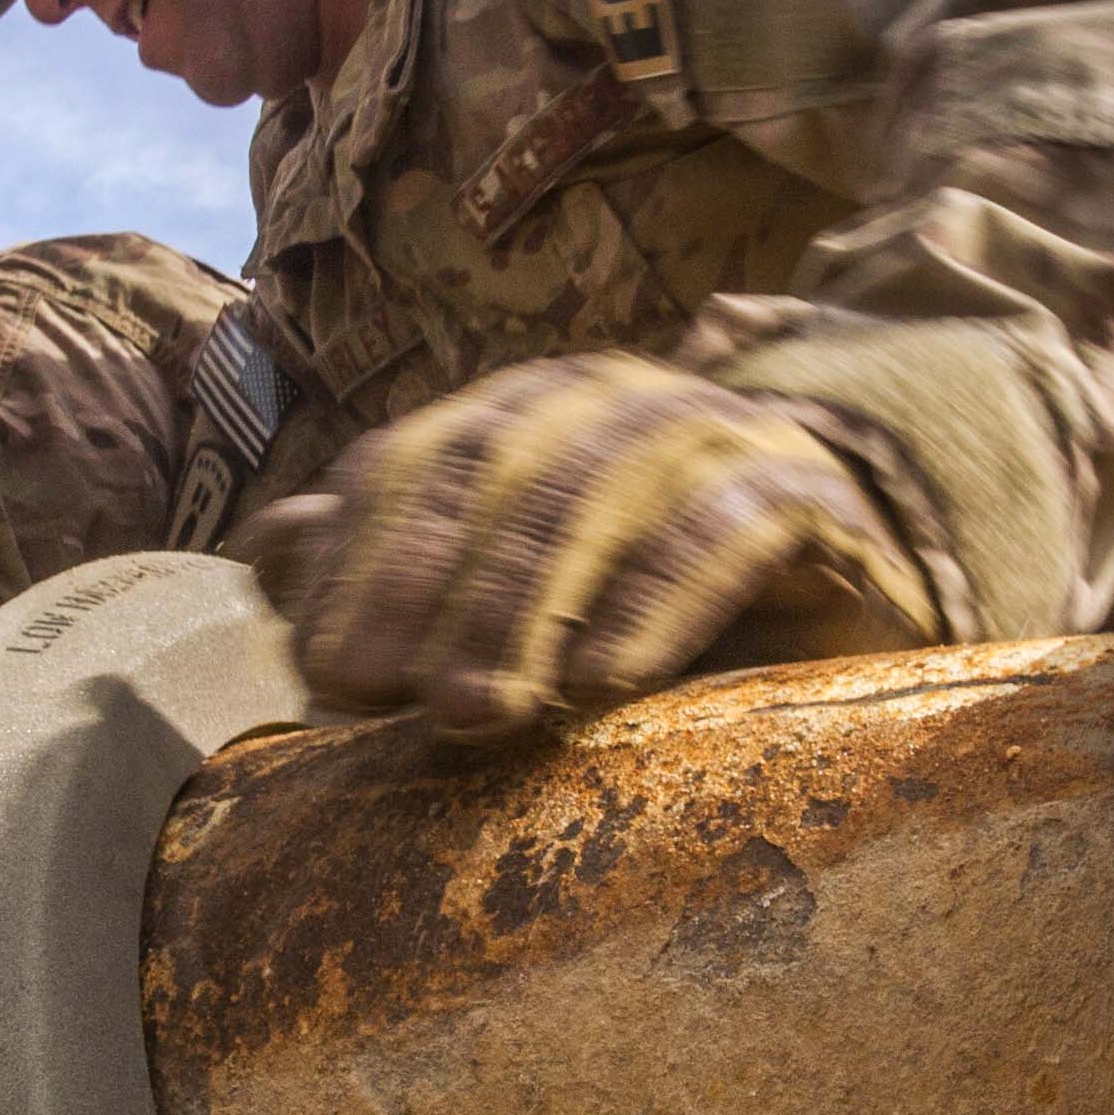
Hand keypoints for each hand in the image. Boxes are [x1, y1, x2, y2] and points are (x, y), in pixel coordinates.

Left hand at [235, 353, 947, 735]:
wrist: (847, 600)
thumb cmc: (653, 604)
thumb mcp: (515, 595)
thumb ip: (393, 565)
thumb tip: (266, 551)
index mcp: (527, 413)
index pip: (419, 461)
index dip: (361, 560)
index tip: (325, 672)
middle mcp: (613, 402)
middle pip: (499, 469)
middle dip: (431, 587)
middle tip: (385, 702)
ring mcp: (715, 432)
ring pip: (599, 488)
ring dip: (524, 603)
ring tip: (478, 713)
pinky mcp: (806, 492)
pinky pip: (723, 529)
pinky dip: (654, 601)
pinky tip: (602, 685)